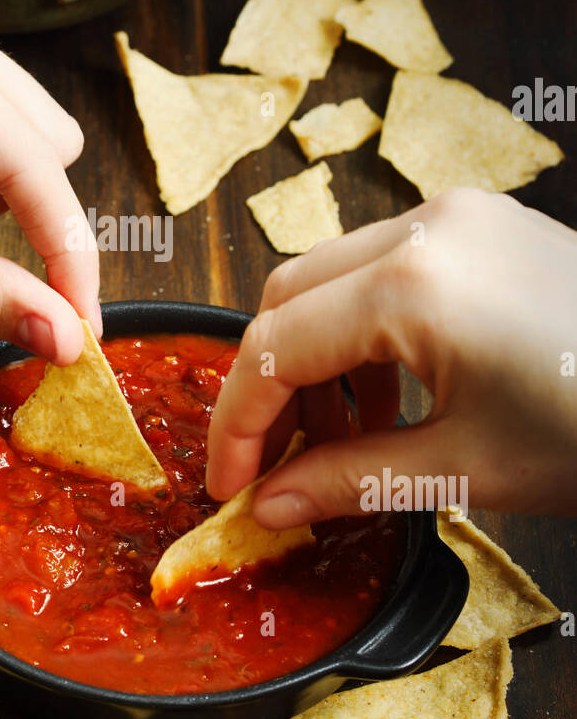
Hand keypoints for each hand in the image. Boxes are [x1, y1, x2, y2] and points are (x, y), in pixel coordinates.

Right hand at [206, 189, 576, 522]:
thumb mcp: (470, 468)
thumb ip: (352, 480)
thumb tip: (272, 503)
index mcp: (412, 286)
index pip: (273, 347)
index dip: (239, 424)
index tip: (232, 484)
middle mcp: (424, 227)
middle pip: (289, 295)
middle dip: (270, 385)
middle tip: (278, 463)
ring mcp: (459, 215)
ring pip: (333, 275)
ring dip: (317, 355)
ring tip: (346, 435)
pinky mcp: (486, 224)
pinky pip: (388, 264)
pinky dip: (365, 327)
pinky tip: (394, 391)